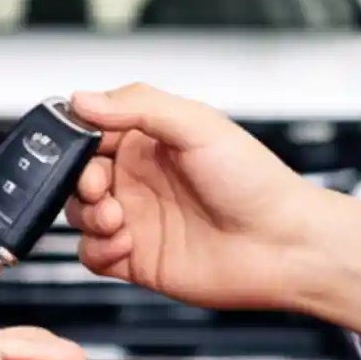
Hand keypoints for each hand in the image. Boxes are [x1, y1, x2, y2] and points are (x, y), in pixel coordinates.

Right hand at [65, 83, 360, 335]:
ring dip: (87, 216)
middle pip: (76, 176)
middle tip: (101, 188)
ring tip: (117, 218)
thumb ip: (137, 105)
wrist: (284, 245)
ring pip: (79, 215)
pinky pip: (92, 255)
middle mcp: (140, 179)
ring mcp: (137, 220)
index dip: (77, 141)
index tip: (79, 148)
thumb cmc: (256, 183)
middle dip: (79, 182)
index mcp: (150, 140)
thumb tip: (83, 99)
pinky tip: (124, 244)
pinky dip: (97, 250)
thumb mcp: (198, 125)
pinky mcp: (136, 260)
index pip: (91, 133)